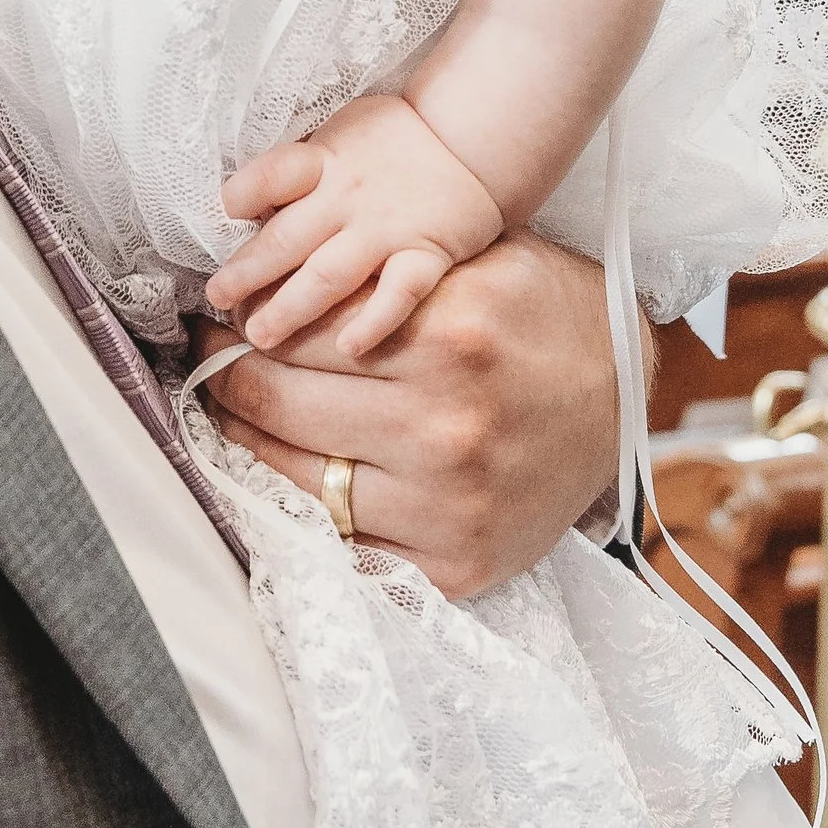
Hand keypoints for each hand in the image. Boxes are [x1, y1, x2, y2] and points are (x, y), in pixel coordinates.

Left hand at [196, 228, 621, 598]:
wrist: (626, 401)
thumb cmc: (541, 317)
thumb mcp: (476, 263)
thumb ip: (382, 271)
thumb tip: (264, 285)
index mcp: (450, 334)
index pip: (296, 329)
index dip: (243, 320)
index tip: (214, 315)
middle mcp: (446, 423)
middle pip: (282, 400)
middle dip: (226, 375)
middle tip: (202, 357)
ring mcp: (449, 503)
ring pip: (296, 475)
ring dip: (242, 441)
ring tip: (221, 411)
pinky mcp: (454, 563)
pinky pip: (342, 541)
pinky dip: (297, 508)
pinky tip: (273, 472)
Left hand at [206, 94, 504, 355]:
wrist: (470, 137)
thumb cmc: (393, 140)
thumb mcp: (337, 134)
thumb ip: (298, 172)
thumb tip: (243, 208)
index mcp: (321, 162)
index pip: (272, 174)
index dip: (244, 193)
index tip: (223, 217)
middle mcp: (346, 197)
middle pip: (288, 237)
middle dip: (249, 272)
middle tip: (218, 299)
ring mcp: (386, 228)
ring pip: (330, 273)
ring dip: (292, 307)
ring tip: (259, 336)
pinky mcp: (426, 253)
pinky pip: (399, 292)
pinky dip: (374, 319)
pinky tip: (349, 347)